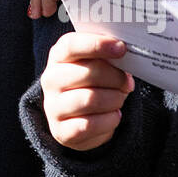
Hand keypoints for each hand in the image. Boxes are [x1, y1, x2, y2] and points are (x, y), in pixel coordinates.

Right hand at [41, 32, 133, 150]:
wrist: (79, 117)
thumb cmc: (92, 83)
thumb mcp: (96, 63)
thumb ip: (106, 55)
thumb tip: (122, 51)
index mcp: (58, 56)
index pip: (72, 46)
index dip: (97, 45)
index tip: (121, 48)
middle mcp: (51, 80)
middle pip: (87, 73)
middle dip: (115, 78)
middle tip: (127, 82)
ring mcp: (53, 106)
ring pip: (91, 99)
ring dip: (114, 99)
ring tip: (119, 99)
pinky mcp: (61, 131)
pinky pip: (91, 125)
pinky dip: (110, 120)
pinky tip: (113, 115)